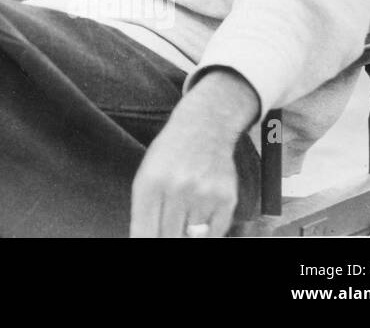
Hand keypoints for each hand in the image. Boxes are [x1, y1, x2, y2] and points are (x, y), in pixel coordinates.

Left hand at [129, 69, 258, 237]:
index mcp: (150, 183)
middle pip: (169, 238)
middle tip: (168, 230)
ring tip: (183, 219)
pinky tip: (200, 220)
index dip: (145, 242)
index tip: (148, 241)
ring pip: (192, 239)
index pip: (144, 232)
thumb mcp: (147, 174)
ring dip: (186, 235)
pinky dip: (207, 233)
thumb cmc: (170, 152)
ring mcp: (203, 195)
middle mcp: (177, 189)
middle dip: (166, 237)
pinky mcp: (226, 199)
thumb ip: (144, 209)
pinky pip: (215, 233)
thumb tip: (144, 238)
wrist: (204, 127)